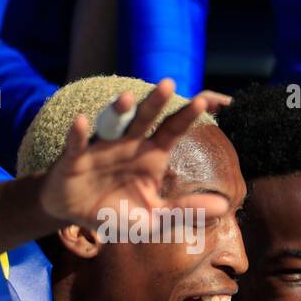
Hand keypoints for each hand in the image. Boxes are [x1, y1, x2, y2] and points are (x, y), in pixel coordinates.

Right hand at [38, 78, 232, 232]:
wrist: (79, 217)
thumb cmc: (121, 213)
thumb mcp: (157, 217)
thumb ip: (187, 210)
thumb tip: (225, 205)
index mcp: (151, 155)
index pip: (172, 131)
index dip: (185, 116)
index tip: (202, 101)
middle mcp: (128, 145)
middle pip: (144, 119)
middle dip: (155, 102)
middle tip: (168, 83)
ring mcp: (101, 148)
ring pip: (111, 124)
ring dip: (118, 110)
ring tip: (127, 97)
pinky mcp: (74, 159)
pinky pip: (77, 144)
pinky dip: (78, 133)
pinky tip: (81, 121)